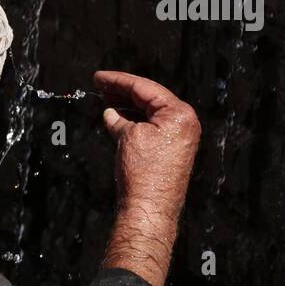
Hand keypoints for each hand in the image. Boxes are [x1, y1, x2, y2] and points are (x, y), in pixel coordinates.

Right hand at [93, 70, 200, 285]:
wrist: (149, 209)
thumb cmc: (142, 174)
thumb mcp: (128, 137)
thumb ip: (119, 119)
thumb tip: (110, 112)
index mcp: (179, 113)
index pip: (145, 88)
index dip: (118, 81)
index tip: (99, 77)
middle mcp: (185, 122)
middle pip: (149, 98)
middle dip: (123, 91)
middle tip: (100, 85)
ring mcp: (181, 136)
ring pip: (150, 112)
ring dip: (127, 106)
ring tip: (105, 98)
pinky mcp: (173, 149)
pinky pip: (152, 127)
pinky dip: (135, 121)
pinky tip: (117, 118)